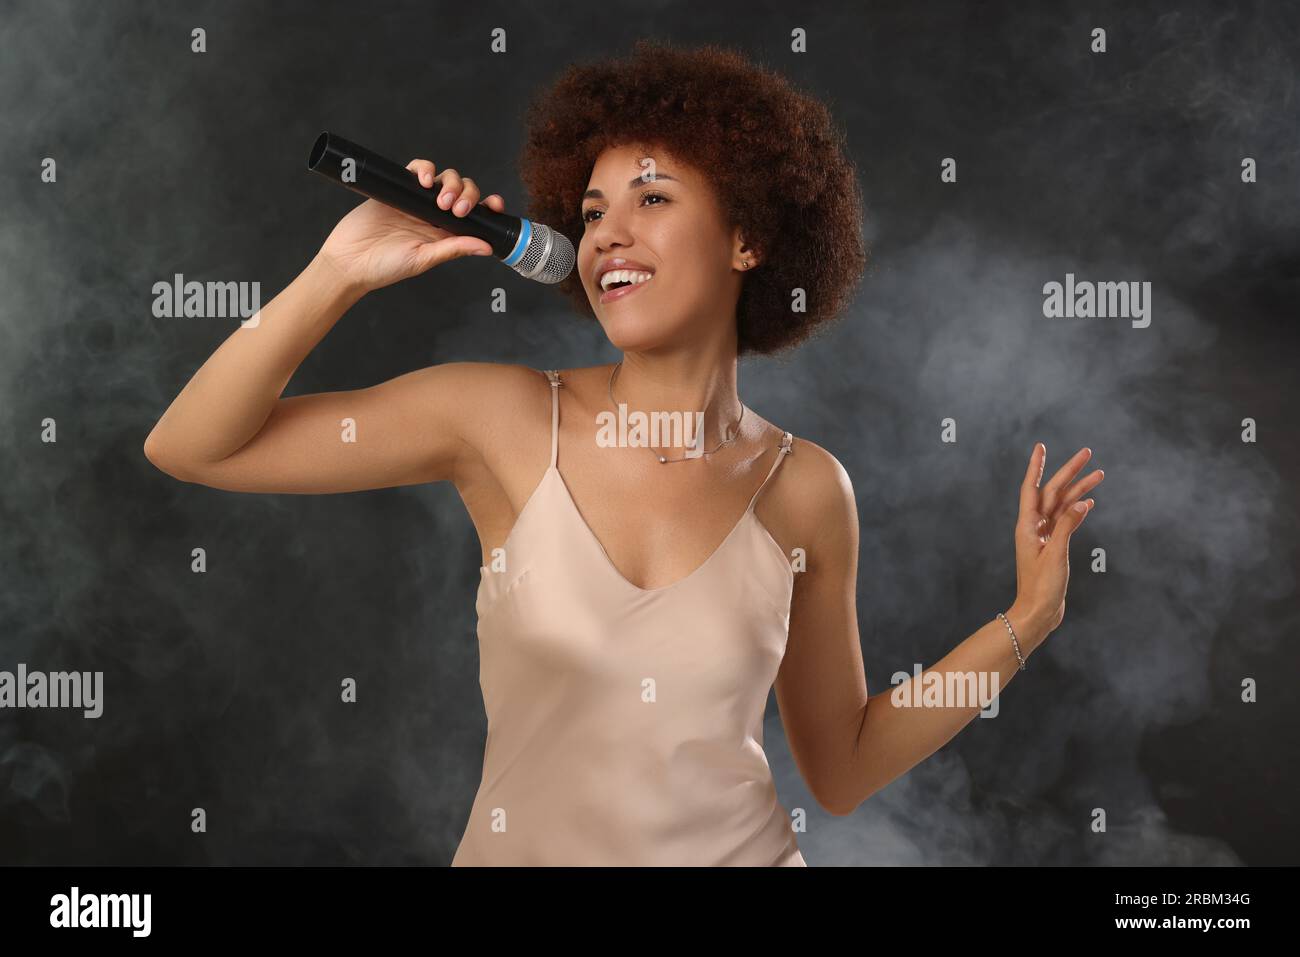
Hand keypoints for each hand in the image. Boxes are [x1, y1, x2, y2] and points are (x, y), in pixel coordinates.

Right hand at [317, 159, 506, 292]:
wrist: (348, 260)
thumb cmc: (384, 267)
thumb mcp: (423, 260)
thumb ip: (453, 249)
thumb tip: (486, 247)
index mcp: (445, 233)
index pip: (474, 214)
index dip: (487, 206)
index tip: (494, 205)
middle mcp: (434, 215)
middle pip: (462, 191)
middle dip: (467, 194)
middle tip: (456, 209)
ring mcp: (417, 200)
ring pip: (444, 178)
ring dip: (450, 182)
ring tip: (440, 200)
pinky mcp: (398, 188)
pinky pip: (416, 169)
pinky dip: (424, 168)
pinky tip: (424, 179)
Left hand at [1009, 443, 1104, 649]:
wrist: (1038, 613)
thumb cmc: (1042, 588)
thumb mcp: (1055, 554)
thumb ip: (1067, 526)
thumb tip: (1082, 502)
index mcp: (1027, 526)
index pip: (1032, 488)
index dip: (1036, 466)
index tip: (1041, 446)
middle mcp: (1034, 527)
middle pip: (1052, 492)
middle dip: (1069, 472)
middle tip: (1087, 453)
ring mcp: (1044, 536)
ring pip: (1063, 505)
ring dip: (1079, 490)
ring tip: (1099, 474)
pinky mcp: (1054, 546)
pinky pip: (1067, 521)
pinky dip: (1078, 510)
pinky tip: (1089, 501)